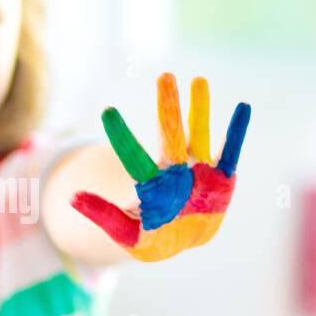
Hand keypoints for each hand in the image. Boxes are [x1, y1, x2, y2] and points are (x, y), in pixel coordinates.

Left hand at [71, 73, 249, 261]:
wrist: (183, 239)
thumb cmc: (152, 237)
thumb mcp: (127, 234)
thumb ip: (104, 217)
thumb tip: (72, 198)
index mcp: (150, 184)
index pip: (133, 156)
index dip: (122, 137)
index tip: (108, 111)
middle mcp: (174, 170)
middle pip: (170, 135)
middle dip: (168, 108)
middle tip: (164, 76)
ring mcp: (198, 170)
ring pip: (199, 134)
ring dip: (200, 109)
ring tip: (198, 80)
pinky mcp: (221, 177)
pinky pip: (230, 151)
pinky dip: (236, 131)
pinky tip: (243, 107)